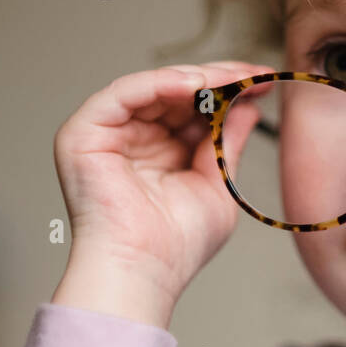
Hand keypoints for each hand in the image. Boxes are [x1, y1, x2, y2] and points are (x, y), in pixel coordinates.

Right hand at [51, 61, 277, 328]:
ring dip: (197, 78)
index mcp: (158, 151)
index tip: (262, 81)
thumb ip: (227, 141)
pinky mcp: (83, 132)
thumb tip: (247, 104)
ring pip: (153, 87)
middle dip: (219, 79)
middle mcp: (129, 138)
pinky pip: (125, 93)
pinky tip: (197, 85)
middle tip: (254, 74)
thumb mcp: (217, 183)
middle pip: (174, 92)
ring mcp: (105, 134)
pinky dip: (161, 83)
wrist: (143, 273)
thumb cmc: (177, 245)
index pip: (193, 108)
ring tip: (231, 79)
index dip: (228, 91)